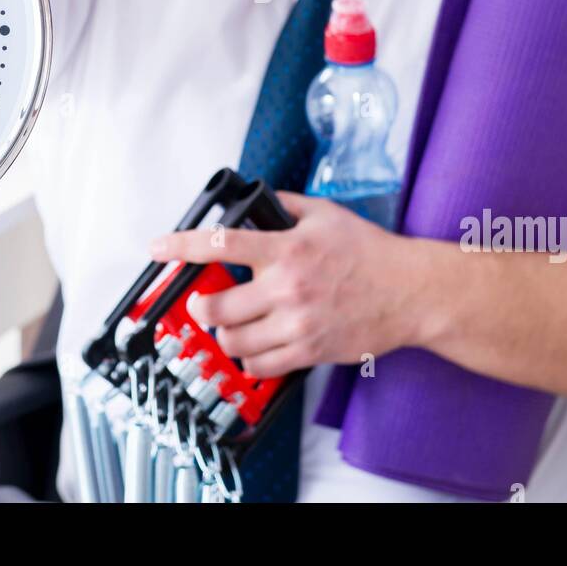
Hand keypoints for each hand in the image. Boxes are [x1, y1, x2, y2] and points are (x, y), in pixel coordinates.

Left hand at [148, 191, 420, 378]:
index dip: (181, 246)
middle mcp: (287, 288)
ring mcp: (297, 324)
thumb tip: (253, 201)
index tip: (157, 248)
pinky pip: (260, 365)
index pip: (221, 244)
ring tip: (231, 323)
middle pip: (216, 306)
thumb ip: (284, 206)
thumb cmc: (368, 252)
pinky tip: (253, 344)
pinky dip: (248, 357)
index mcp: (287, 249)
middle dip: (201, 305)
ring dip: (224, 332)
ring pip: (233, 340)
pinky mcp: (309, 351)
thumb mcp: (325, 213)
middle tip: (203, 300)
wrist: (409, 291)